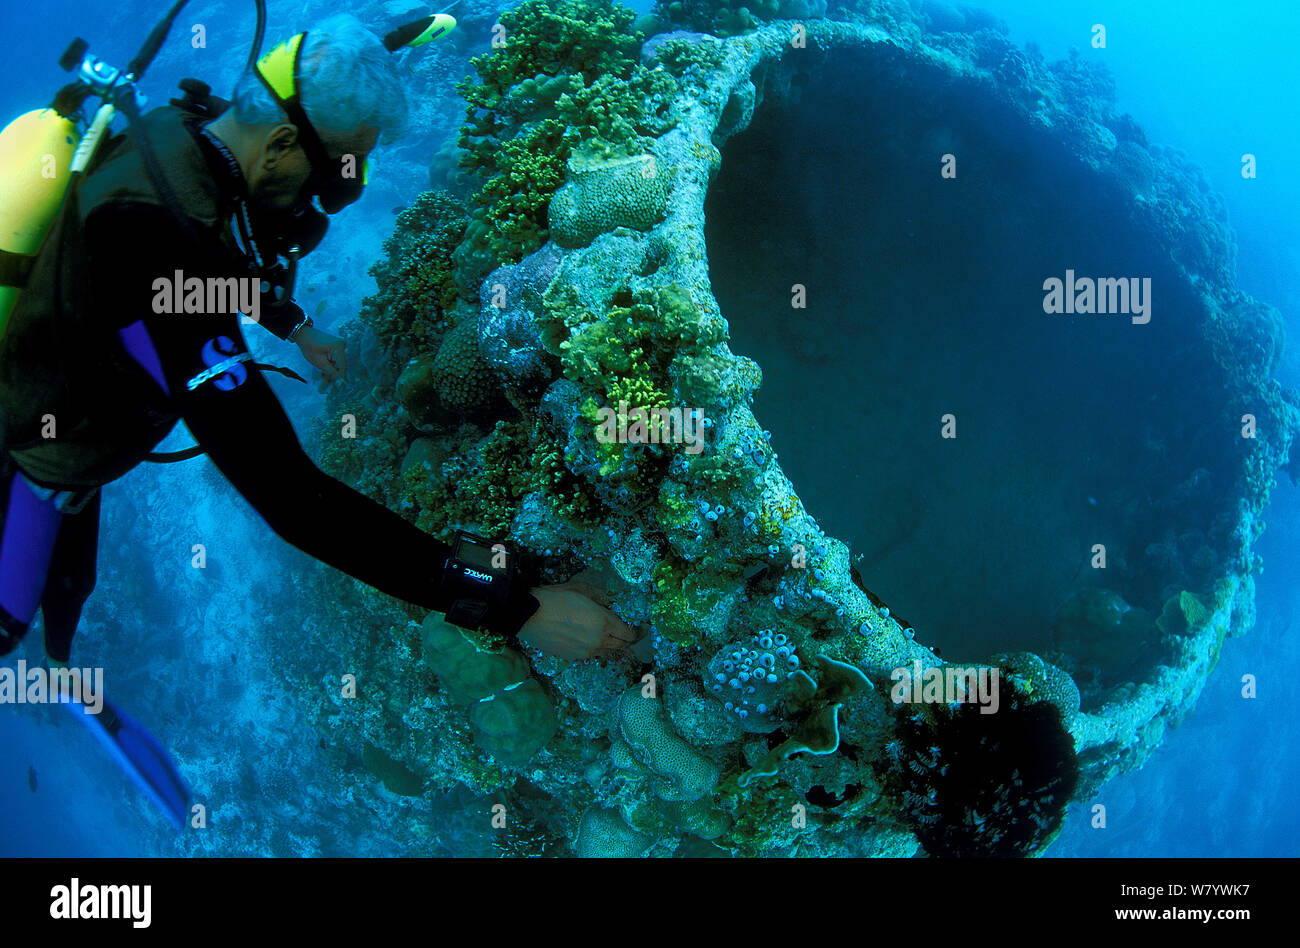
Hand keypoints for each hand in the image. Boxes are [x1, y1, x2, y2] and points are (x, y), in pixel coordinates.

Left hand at [295, 326, 347, 389]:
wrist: (303, 334)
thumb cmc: (309, 346)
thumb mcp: (319, 362)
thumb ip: (331, 373)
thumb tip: (341, 384)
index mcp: (339, 348)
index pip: (342, 367)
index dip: (340, 379)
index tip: (339, 390)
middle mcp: (342, 347)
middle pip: (339, 367)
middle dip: (332, 379)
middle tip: (328, 391)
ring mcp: (339, 348)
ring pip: (336, 366)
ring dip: (329, 375)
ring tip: (322, 387)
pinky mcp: (335, 350)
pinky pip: (333, 362)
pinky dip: (328, 369)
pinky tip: (323, 377)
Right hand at [517, 582, 639, 659]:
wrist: (529, 616)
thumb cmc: (555, 598)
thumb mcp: (581, 589)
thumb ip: (599, 597)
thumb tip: (608, 603)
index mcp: (604, 622)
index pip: (628, 633)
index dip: (635, 632)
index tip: (637, 630)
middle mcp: (598, 640)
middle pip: (620, 646)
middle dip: (626, 641)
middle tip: (628, 636)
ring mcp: (585, 652)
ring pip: (606, 653)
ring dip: (610, 647)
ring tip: (610, 641)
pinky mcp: (572, 657)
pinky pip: (590, 655)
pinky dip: (594, 650)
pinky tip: (590, 643)